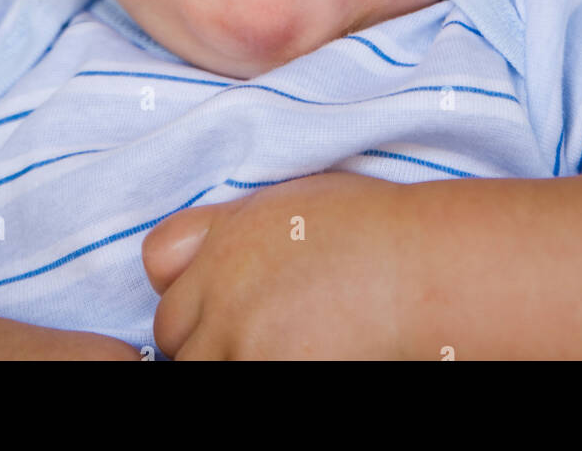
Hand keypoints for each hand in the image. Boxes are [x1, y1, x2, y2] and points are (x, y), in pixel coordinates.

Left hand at [143, 170, 415, 359]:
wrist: (422, 269)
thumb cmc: (372, 229)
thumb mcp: (288, 202)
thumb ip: (225, 229)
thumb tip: (180, 257)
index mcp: (225, 239)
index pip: (159, 274)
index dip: (189, 294)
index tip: (216, 303)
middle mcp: (224, 291)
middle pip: (175, 336)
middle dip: (205, 338)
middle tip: (255, 334)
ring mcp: (246, 343)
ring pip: (204, 368)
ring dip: (231, 360)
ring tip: (282, 344)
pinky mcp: (273, 376)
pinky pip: (243, 379)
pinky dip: (266, 369)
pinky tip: (306, 352)